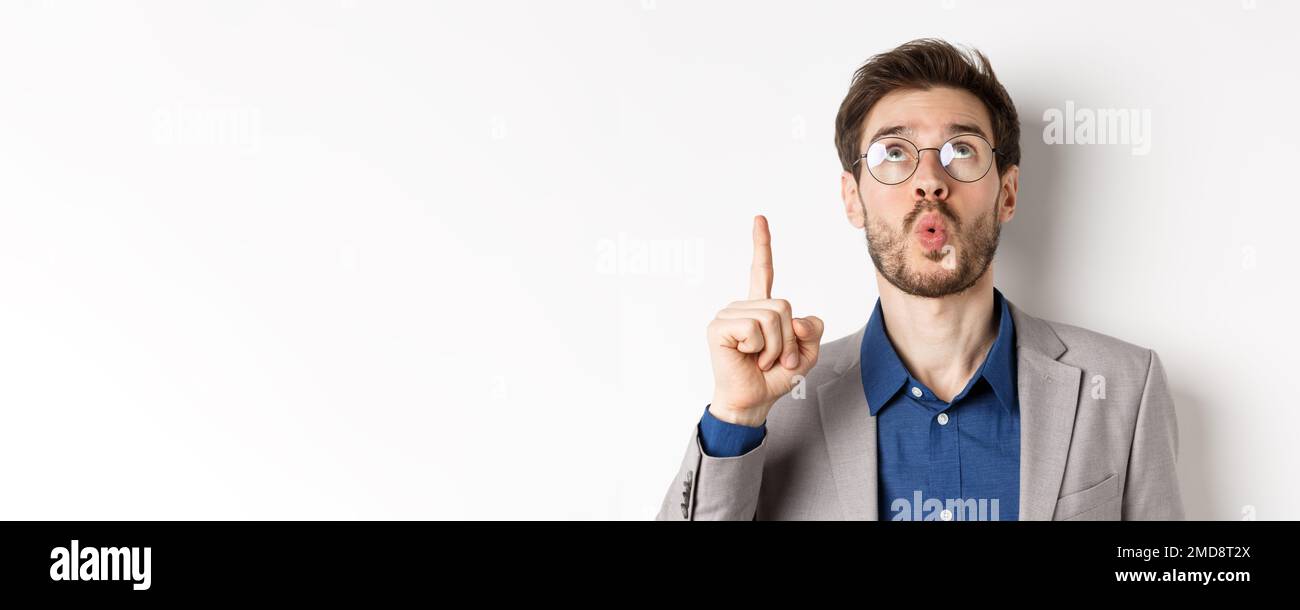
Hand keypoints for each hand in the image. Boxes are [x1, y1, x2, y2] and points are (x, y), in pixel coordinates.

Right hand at [706, 215, 824, 426]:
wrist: (753, 402)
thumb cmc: (774, 377)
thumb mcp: (807, 353)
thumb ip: (812, 330)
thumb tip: (796, 318)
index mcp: (761, 308)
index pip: (762, 271)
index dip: (761, 245)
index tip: (759, 219)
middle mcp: (743, 306)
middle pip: (784, 304)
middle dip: (790, 338)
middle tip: (777, 359)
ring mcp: (729, 315)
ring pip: (772, 316)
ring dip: (776, 347)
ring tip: (761, 360)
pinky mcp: (719, 327)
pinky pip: (755, 328)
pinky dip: (760, 348)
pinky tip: (747, 358)